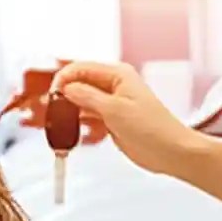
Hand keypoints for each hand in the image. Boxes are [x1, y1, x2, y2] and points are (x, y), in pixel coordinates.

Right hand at [52, 61, 201, 176]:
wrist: (171, 152)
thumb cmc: (153, 129)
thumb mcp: (115, 110)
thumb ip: (88, 97)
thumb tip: (67, 88)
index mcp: (118, 74)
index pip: (81, 68)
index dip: (64, 78)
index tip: (52, 94)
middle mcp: (115, 85)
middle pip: (80, 82)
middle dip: (64, 92)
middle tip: (50, 107)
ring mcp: (112, 102)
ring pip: (82, 98)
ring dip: (69, 107)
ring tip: (56, 118)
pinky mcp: (112, 118)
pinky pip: (88, 113)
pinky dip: (78, 118)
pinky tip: (69, 127)